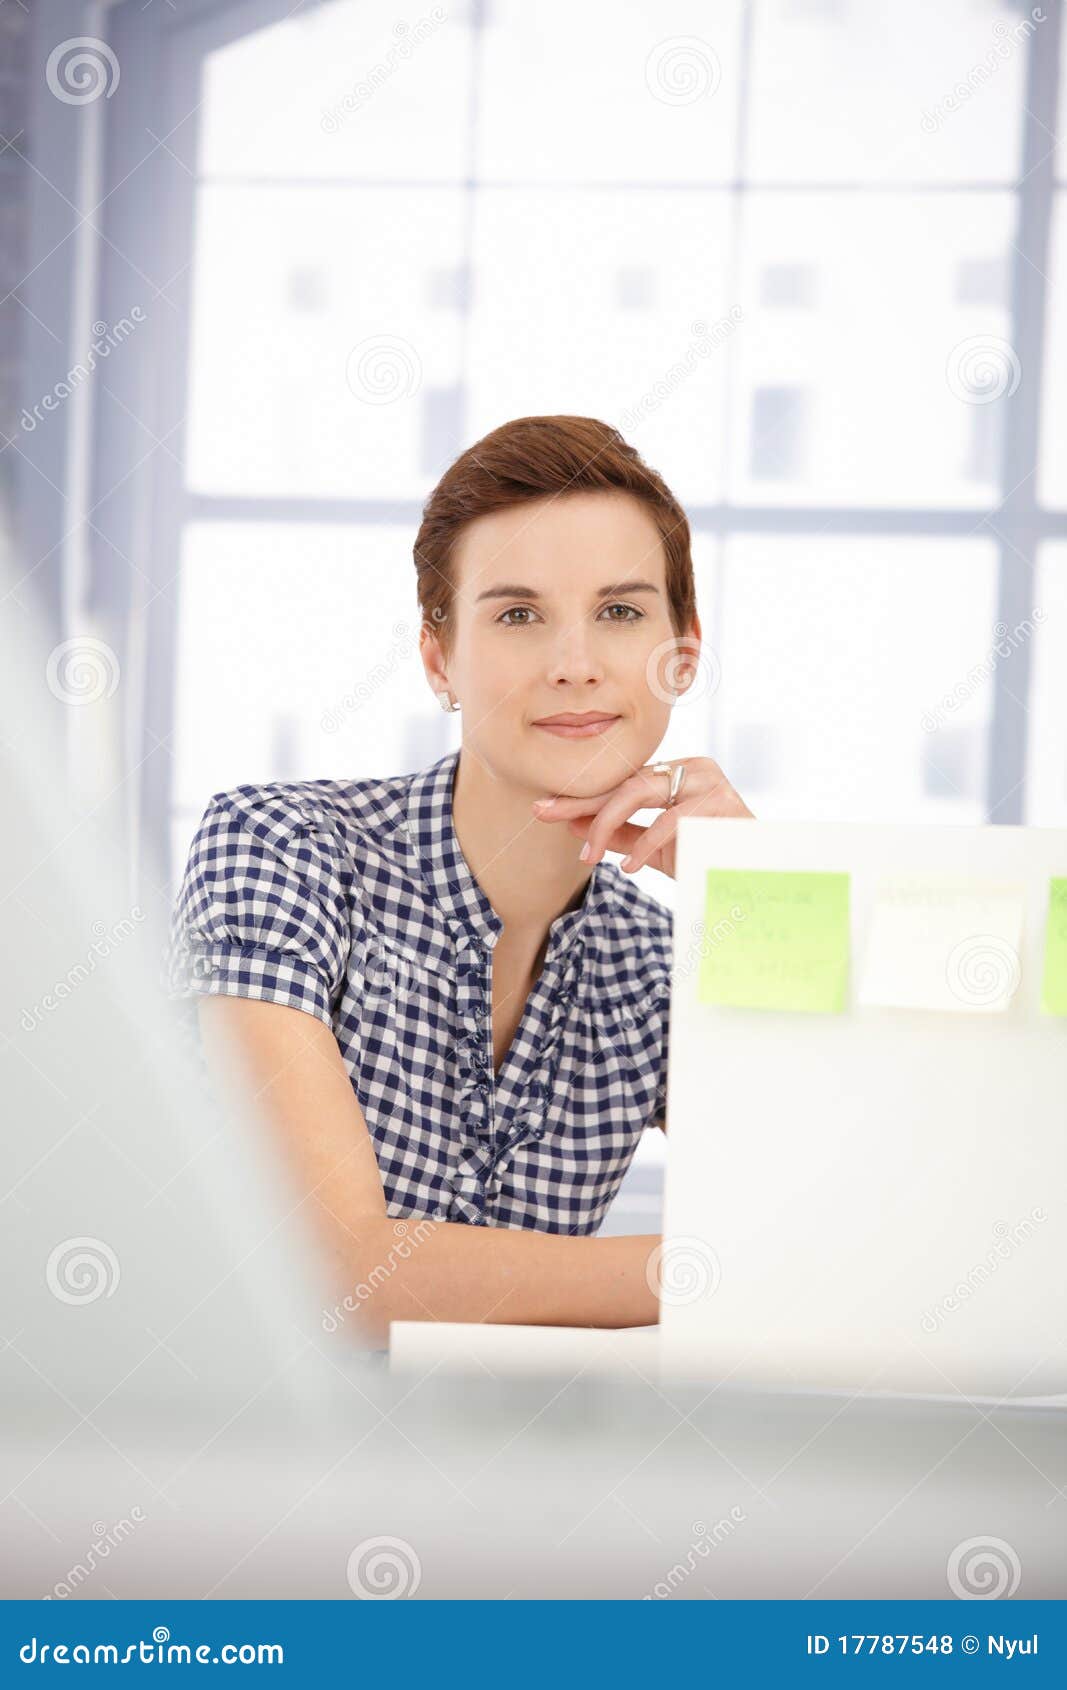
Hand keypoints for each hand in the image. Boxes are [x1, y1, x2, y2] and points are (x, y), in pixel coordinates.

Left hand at [531, 757, 753, 880]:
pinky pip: (670, 820)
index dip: (580, 797)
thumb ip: (620, 835)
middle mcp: (691, 768)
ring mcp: (708, 781)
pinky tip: (627, 865)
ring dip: (608, 824)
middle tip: (549, 817)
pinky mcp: (721, 802)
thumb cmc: (709, 858)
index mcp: (675, 774)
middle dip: (584, 803)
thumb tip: (575, 825)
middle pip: (625, 783)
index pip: (619, 784)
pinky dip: (644, 845)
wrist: (758, 877)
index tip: (541, 808)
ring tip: (591, 854)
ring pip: (641, 792)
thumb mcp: (656, 848)